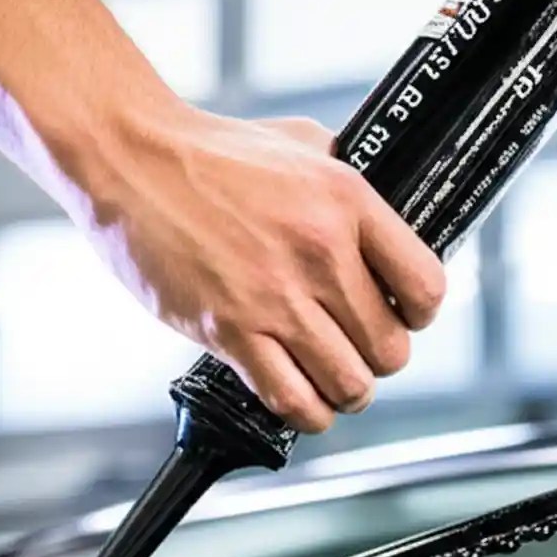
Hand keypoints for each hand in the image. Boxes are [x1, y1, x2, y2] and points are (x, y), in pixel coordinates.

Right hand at [82, 108, 445, 433]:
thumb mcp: (304, 144)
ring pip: (350, 384)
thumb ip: (351, 188)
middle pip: (391, 347)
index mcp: (347, 201)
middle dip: (379, 357)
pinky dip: (306, 412)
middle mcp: (319, 252)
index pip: (426, 287)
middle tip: (358, 348)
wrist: (130, 156)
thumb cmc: (211, 151)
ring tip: (332, 378)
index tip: (405, 316)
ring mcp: (275, 296)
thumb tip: (385, 229)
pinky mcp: (230, 331)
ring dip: (345, 390)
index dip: (419, 313)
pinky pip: (293, 400)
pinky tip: (303, 398)